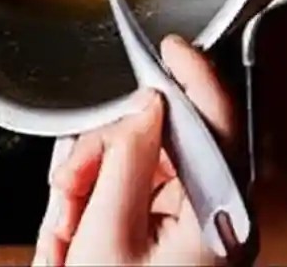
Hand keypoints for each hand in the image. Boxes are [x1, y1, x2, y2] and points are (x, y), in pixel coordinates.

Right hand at [32, 36, 238, 266]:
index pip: (216, 124)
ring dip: (86, 188)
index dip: (193, 77)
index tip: (169, 48)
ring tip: (67, 231)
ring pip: (132, 168)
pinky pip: (123, 197)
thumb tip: (143, 108)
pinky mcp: (166, 239)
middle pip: (158, 144)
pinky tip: (73, 239)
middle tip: (71, 185)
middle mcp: (212, 218)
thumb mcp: (111, 233)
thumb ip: (127, 159)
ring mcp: (188, 229)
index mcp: (219, 216)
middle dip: (101, 156)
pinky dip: (89, 209)